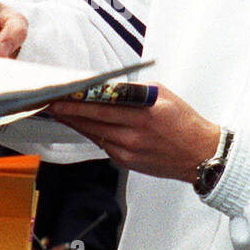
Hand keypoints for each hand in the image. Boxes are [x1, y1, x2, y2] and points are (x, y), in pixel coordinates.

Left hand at [48, 84, 219, 182]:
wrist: (200, 155)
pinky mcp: (127, 162)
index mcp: (143, 115)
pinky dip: (92, 133)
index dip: (75, 103)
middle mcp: (133, 135)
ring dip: (76, 123)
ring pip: (93, 135)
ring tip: (60, 112)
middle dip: (68, 112)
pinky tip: (83, 125)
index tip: (59, 96)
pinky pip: (103, 145)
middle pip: (91, 123)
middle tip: (49, 103)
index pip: (100, 107)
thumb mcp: (163, 95)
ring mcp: (129, 152)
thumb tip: (109, 87)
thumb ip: (135, 90)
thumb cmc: (185, 123)